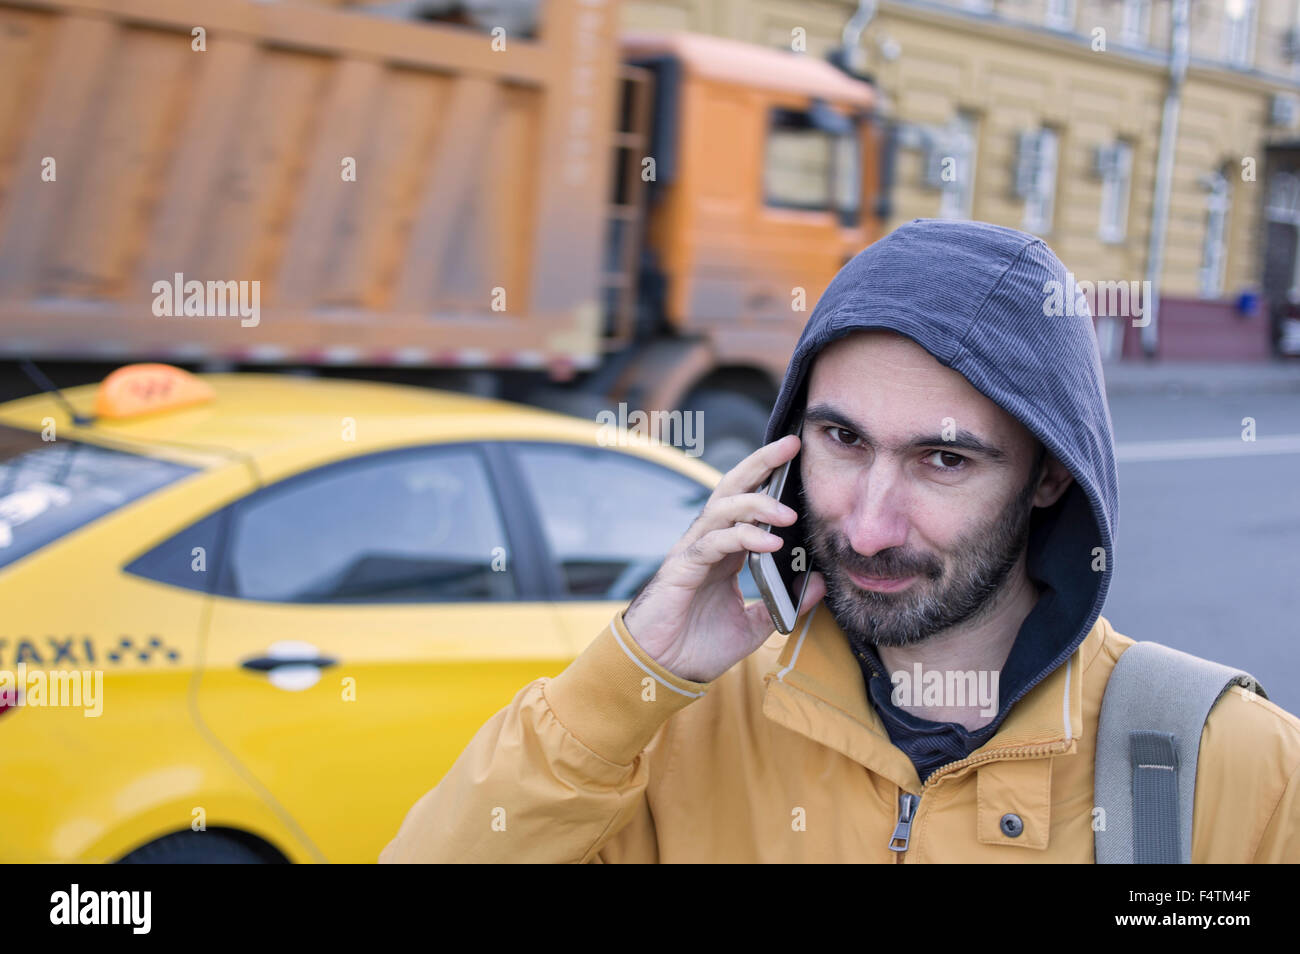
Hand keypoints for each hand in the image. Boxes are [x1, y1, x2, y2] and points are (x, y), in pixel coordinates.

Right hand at [621, 433, 825, 682]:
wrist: (661, 671)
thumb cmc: (698, 646)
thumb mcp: (755, 626)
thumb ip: (785, 604)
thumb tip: (818, 583)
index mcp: (725, 551)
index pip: (748, 502)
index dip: (770, 478)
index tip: (798, 458)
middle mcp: (708, 542)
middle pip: (733, 488)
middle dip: (762, 463)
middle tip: (791, 444)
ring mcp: (693, 551)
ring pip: (723, 508)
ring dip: (757, 504)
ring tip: (788, 513)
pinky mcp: (682, 568)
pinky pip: (715, 542)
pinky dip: (743, 538)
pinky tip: (770, 543)